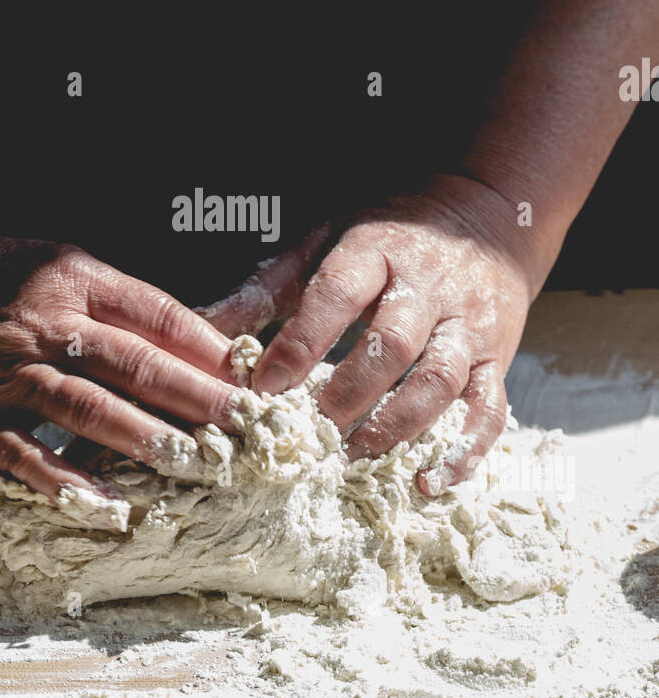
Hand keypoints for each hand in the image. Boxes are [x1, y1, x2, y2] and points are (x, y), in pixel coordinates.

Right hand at [0, 227, 238, 504]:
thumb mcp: (49, 263)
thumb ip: (110, 302)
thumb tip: (188, 345)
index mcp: (71, 276)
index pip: (158, 313)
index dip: (209, 349)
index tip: (252, 378)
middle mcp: (44, 321)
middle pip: (136, 362)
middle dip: (198, 398)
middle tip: (247, 427)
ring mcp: (4, 370)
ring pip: (86, 407)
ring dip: (143, 437)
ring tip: (193, 463)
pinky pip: (22, 453)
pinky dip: (62, 479)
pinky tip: (103, 502)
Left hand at [201, 176, 538, 492]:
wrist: (489, 216)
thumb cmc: (390, 233)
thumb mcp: (325, 239)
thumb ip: (266, 287)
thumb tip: (201, 327)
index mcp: (376, 252)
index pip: (337, 296)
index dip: (301, 344)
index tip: (265, 388)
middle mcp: (427, 287)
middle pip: (392, 346)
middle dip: (346, 395)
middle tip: (306, 436)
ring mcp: (468, 325)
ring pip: (439, 381)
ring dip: (396, 426)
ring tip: (352, 459)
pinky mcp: (497, 357)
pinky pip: (488, 409)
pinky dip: (463, 450)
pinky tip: (427, 481)